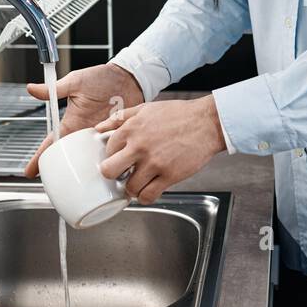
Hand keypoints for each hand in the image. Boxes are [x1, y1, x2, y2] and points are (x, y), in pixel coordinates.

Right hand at [23, 63, 143, 177]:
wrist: (129, 77)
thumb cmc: (102, 77)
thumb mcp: (76, 82)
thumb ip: (55, 89)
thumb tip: (32, 88)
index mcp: (72, 123)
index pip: (52, 143)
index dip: (40, 157)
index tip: (30, 172)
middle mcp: (85, 133)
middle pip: (70, 158)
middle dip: (63, 173)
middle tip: (56, 187)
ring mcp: (101, 138)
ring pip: (90, 161)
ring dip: (87, 172)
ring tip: (82, 189)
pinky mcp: (118, 138)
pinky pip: (113, 154)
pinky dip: (111, 163)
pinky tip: (110, 174)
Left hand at [95, 97, 225, 203]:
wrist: (207, 122)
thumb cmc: (179, 115)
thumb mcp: (146, 108)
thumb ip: (120, 117)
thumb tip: (99, 128)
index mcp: (131, 129)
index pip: (107, 150)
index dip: (112, 156)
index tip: (119, 160)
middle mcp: (139, 146)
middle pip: (109, 172)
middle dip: (113, 176)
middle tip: (122, 175)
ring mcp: (154, 163)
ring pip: (129, 187)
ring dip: (132, 188)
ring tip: (139, 183)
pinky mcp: (169, 176)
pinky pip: (148, 195)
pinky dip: (145, 197)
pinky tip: (149, 191)